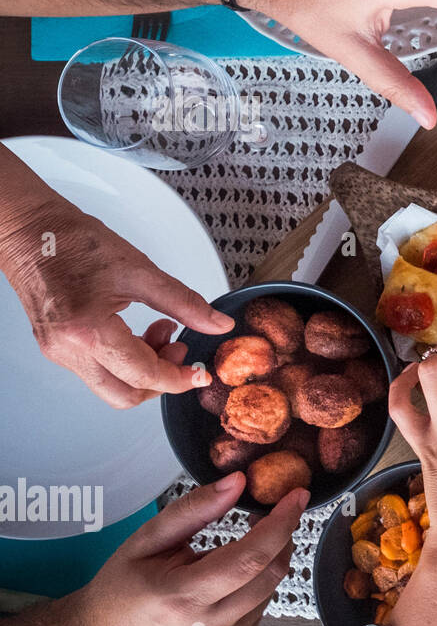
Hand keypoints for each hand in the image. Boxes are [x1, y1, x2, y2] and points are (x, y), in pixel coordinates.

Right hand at [0, 199, 233, 407]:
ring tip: (163, 329)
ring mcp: (58, 351)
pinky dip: (125, 359)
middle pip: (124, 395)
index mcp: (89, 331)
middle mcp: (68, 349)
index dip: (179, 379)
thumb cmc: (75, 243)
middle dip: (161, 381)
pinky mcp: (56, 347)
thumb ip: (184, 303)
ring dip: (144, 368)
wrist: (31, 231)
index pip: (143, 375)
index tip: (200, 373)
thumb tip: (217, 324)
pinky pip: (97, 369)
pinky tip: (139, 331)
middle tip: (181, 351)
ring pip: (111, 384)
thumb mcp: (140, 271)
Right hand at [67, 475, 301, 625]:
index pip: (250, 558)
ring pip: (270, 591)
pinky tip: (230, 577)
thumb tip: (239, 482)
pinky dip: (255, 584)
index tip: (296, 496)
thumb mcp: (147, 539)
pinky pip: (260, 609)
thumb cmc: (119, 588)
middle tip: (268, 512)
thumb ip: (195, 509)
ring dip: (267, 560)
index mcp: (182, 598)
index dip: (281, 523)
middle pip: (270, 574)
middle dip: (280, 536)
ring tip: (238, 545)